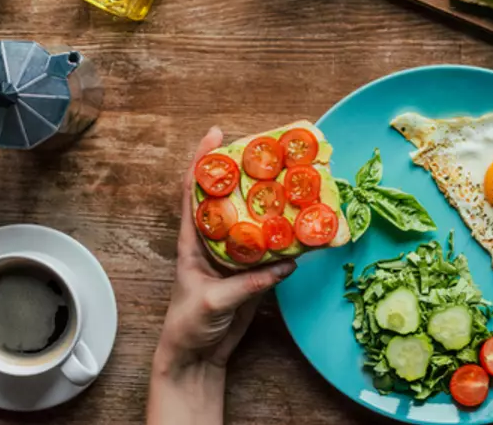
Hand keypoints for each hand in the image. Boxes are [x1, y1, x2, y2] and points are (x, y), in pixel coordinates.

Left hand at [147, 127, 296, 424]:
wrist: (196, 358)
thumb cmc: (188, 327)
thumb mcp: (213, 302)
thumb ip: (247, 284)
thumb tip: (285, 265)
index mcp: (192, 241)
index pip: (193, 192)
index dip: (203, 161)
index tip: (218, 134)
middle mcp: (213, 242)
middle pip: (229, 197)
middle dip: (247, 172)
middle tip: (269, 151)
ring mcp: (234, 256)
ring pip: (254, 220)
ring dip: (270, 202)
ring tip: (292, 180)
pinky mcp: (253, 274)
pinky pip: (272, 249)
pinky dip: (287, 237)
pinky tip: (305, 227)